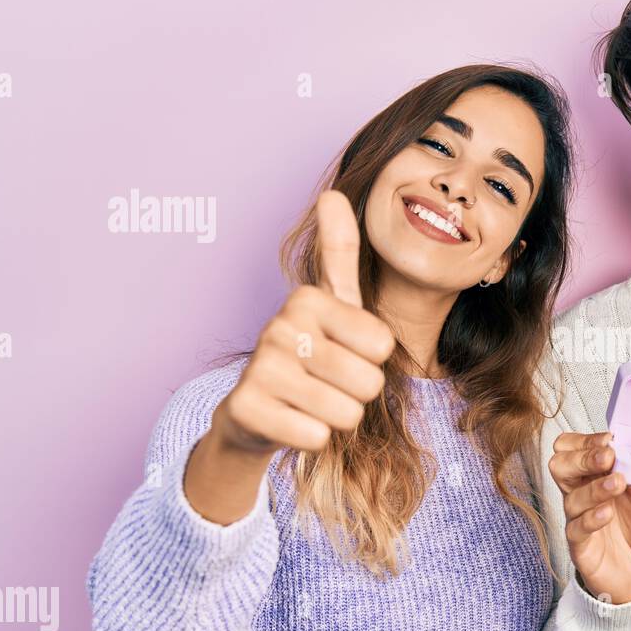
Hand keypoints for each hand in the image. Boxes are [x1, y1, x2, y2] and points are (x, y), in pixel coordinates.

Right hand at [212, 190, 396, 454]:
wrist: (258, 410)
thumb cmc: (311, 354)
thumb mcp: (332, 304)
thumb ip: (339, 252)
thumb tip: (333, 193)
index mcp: (308, 299)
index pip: (382, 345)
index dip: (372, 359)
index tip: (342, 351)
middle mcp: (279, 326)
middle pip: (369, 382)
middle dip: (357, 393)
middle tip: (326, 383)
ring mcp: (260, 368)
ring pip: (346, 413)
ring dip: (336, 416)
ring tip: (309, 401)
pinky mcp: (247, 410)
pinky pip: (317, 437)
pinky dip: (312, 438)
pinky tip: (291, 421)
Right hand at [548, 431, 630, 604]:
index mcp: (601, 476)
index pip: (577, 447)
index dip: (588, 440)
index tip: (612, 439)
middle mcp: (585, 493)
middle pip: (562, 464)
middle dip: (583, 456)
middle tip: (608, 456)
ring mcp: (580, 519)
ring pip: (570, 495)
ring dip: (594, 486)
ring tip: (618, 483)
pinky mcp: (581, 546)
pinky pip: (576, 528)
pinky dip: (591, 518)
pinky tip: (607, 514)